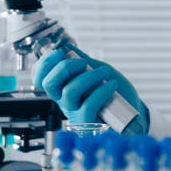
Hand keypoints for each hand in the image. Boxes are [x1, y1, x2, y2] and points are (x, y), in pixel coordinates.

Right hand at [32, 47, 148, 133]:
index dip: (44, 63)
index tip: (59, 52)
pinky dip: (102, 91)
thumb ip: (81, 61)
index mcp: (63, 88)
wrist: (131, 112)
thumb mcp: (97, 71)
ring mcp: (74, 113)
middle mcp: (64, 101)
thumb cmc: (113, 93)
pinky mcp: (87, 123)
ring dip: (89, 76)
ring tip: (105, 72)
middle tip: (83, 63)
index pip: (40, 78)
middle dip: (65, 67)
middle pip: (49, 84)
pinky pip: (88, 105)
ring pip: (70, 92)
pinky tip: (111, 85)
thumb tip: (67, 47)